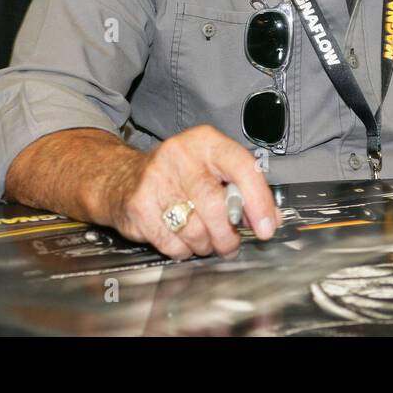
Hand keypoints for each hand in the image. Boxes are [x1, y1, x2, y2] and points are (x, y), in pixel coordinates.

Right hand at [106, 125, 278, 260]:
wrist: (122, 177)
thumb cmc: (178, 175)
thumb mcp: (212, 170)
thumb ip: (243, 190)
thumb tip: (270, 218)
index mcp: (206, 142)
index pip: (242, 167)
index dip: (258, 201)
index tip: (266, 228)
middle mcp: (180, 155)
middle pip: (216, 206)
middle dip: (228, 235)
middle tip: (230, 244)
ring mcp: (156, 179)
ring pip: (195, 230)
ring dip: (205, 245)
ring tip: (203, 238)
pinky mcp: (139, 204)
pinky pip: (172, 243)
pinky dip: (182, 250)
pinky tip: (181, 238)